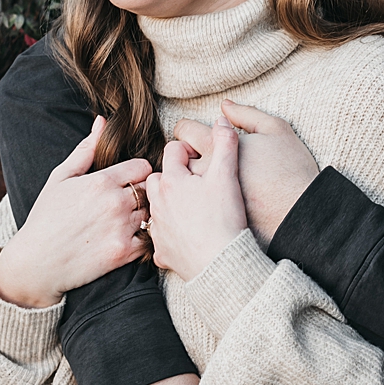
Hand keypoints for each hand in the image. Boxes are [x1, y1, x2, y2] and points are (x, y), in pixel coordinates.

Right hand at [0, 116, 151, 308]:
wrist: (36, 263)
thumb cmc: (46, 218)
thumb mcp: (60, 178)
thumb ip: (85, 150)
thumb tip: (102, 122)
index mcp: (101, 181)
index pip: (144, 167)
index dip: (138, 173)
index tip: (129, 182)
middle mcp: (115, 203)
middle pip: (150, 189)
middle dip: (143, 192)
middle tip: (131, 202)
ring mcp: (121, 228)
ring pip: (152, 213)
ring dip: (146, 215)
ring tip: (130, 220)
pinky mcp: (123, 253)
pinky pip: (150, 239)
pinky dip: (145, 238)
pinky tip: (130, 237)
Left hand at [144, 118, 247, 279]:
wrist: (221, 265)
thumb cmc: (224, 219)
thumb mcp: (228, 175)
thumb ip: (225, 143)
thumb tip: (222, 119)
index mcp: (172, 181)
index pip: (172, 151)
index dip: (188, 150)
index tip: (201, 158)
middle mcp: (158, 204)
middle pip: (157, 179)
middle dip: (173, 176)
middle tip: (194, 182)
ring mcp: (158, 229)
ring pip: (155, 207)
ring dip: (168, 203)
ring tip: (190, 207)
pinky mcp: (162, 252)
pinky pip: (159, 239)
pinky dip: (169, 235)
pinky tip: (184, 236)